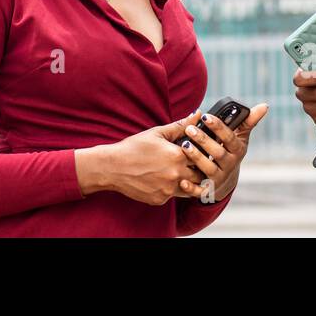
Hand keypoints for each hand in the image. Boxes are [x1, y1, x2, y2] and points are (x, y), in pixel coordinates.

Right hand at [78, 116, 210, 205]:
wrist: (113, 167)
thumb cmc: (134, 147)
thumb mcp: (157, 133)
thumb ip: (180, 126)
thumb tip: (197, 115)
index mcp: (177, 156)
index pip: (201, 156)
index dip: (201, 153)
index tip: (198, 151)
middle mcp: (176, 175)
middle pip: (199, 175)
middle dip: (197, 169)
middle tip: (191, 164)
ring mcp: (168, 189)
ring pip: (190, 188)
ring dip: (187, 181)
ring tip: (178, 172)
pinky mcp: (160, 199)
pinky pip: (173, 196)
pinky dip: (171, 189)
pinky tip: (161, 180)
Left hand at [176, 103, 268, 202]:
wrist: (225, 181)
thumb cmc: (230, 152)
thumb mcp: (240, 138)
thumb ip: (248, 121)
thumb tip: (264, 106)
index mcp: (237, 150)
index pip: (229, 138)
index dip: (218, 127)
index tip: (205, 116)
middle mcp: (230, 165)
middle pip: (218, 153)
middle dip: (204, 140)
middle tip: (190, 129)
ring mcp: (219, 178)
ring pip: (208, 169)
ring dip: (196, 157)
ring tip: (184, 145)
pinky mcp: (208, 190)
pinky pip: (200, 190)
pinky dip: (191, 187)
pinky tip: (181, 181)